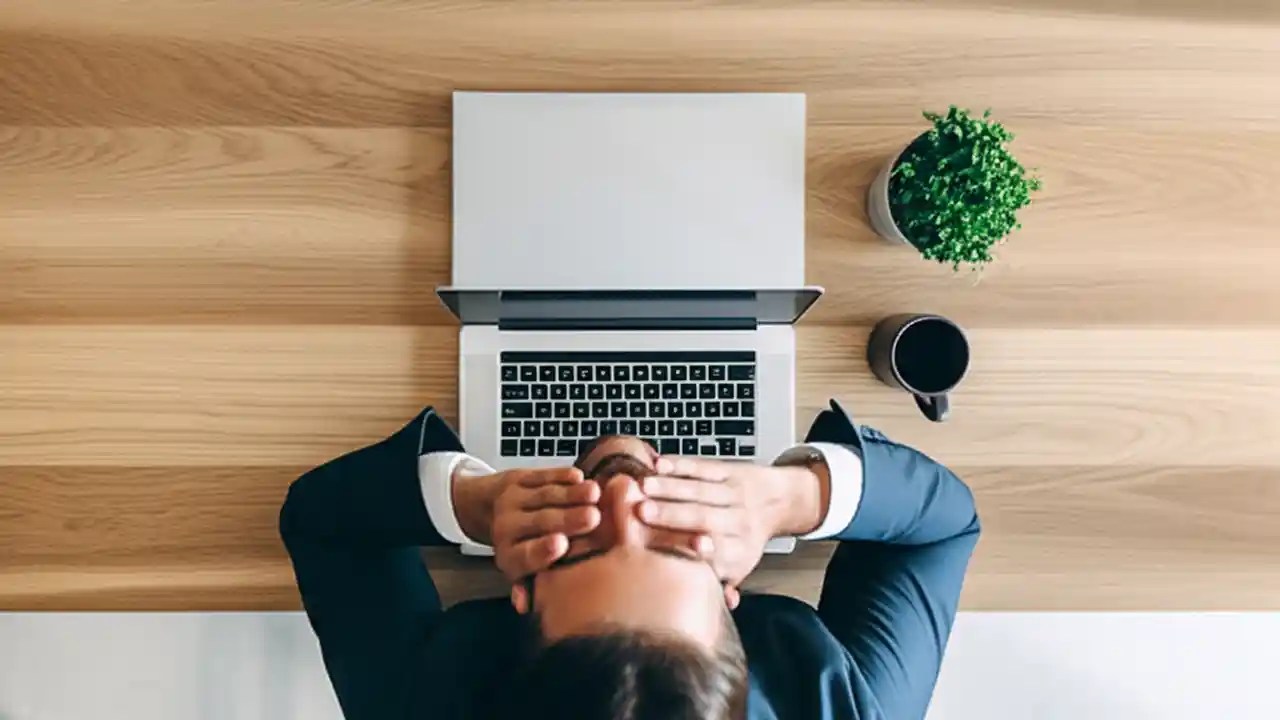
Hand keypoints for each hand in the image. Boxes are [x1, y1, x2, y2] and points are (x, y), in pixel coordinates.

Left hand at [453, 466, 600, 583]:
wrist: (484, 508)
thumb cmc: (520, 547)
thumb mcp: (520, 571)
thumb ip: (529, 587)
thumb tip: (525, 606)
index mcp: (510, 556)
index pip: (525, 556)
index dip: (542, 551)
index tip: (561, 545)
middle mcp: (507, 527)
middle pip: (540, 522)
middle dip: (567, 519)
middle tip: (594, 518)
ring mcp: (512, 500)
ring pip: (544, 496)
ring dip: (571, 494)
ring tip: (595, 494)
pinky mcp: (518, 478)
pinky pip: (541, 475)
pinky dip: (560, 475)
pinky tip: (579, 477)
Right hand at [639, 456, 826, 593]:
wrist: (781, 501)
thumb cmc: (747, 538)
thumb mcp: (740, 566)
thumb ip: (720, 584)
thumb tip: (712, 606)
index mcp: (739, 551)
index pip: (714, 552)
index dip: (691, 551)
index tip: (664, 549)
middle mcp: (738, 522)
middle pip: (704, 517)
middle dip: (671, 514)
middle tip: (640, 512)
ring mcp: (735, 494)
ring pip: (701, 489)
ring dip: (670, 486)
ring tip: (643, 486)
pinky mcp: (730, 471)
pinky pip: (704, 467)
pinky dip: (682, 464)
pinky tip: (660, 464)